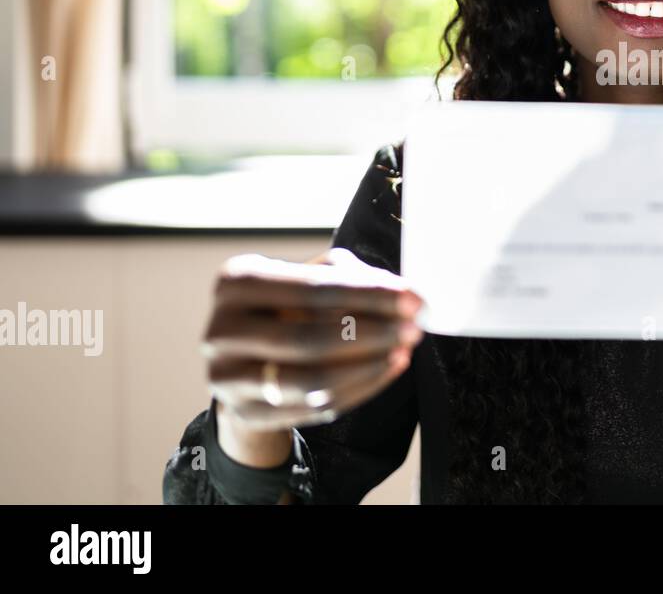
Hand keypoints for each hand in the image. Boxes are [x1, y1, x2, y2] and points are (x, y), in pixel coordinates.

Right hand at [201, 248, 424, 433]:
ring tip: (403, 351)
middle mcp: (220, 330)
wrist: (249, 358)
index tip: (413, 299)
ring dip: (368, 366)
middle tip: (414, 329)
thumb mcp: (309, 277)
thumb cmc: (289, 306)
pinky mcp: (245, 413)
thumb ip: (348, 277)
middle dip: (372, 334)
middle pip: (308, 338)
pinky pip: (314, 408)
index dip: (368, 295)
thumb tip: (399, 292)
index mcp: (236, 281)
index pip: (312, 289)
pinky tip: (387, 371)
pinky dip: (359, 389)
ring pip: (311, 380)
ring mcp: (226, 377)